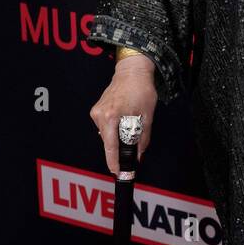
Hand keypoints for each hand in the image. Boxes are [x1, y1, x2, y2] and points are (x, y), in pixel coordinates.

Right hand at [89, 55, 157, 173]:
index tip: (117, 172)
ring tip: (130, 127)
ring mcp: (96, 112)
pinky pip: (106, 127)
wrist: (131, 72)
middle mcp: (100, 115)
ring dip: (117, 137)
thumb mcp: (147, 115)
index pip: (110, 147)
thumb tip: (139, 154)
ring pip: (107, 135)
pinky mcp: (97, 110)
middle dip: (119, 149)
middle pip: (108, 142)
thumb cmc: (141, 89)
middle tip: (131, 152)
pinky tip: (124, 121)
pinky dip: (114, 129)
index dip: (114, 162)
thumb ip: (142, 137)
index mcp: (111, 117)